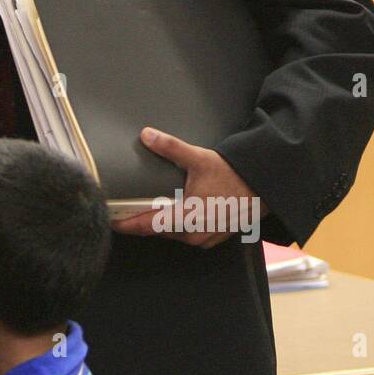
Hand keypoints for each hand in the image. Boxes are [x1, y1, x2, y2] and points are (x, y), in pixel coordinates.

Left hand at [112, 126, 266, 247]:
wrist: (263, 187)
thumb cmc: (232, 175)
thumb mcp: (199, 159)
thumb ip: (170, 147)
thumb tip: (146, 135)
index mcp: (186, 218)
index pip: (147, 225)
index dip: (126, 224)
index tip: (109, 220)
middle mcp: (193, 234)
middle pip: (157, 230)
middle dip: (140, 219)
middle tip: (122, 208)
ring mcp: (203, 239)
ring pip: (171, 233)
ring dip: (159, 222)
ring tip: (143, 208)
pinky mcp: (211, 239)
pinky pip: (185, 234)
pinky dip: (176, 224)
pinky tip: (171, 211)